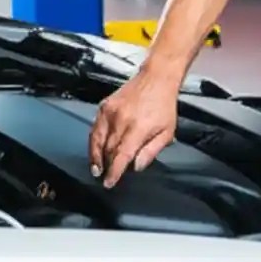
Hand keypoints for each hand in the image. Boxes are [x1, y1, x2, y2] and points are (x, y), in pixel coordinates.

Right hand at [88, 68, 178, 188]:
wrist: (157, 79)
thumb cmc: (163, 105)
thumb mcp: (167, 132)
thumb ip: (151, 151)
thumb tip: (136, 166)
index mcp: (138, 128)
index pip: (121, 156)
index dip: (114, 172)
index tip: (109, 182)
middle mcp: (122, 120)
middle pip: (108, 150)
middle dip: (106, 166)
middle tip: (104, 177)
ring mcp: (111, 112)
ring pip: (97, 140)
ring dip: (95, 157)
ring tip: (96, 169)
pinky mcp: (104, 106)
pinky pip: (95, 128)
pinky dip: (93, 141)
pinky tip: (95, 150)